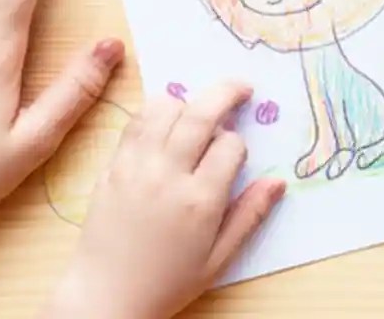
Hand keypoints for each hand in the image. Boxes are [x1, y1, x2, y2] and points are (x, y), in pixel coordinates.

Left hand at [45, 83, 285, 318]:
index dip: (239, 145)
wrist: (105, 296)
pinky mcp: (112, 166)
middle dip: (226, 93)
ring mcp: (136, 166)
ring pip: (165, 108)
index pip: (230, 145)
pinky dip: (154, 113)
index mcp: (200, 201)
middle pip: (201, 113)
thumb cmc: (166, 283)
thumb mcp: (218, 259)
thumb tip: (278, 182)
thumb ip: (249, 216)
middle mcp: (168, 175)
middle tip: (241, 88)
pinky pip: (135, 122)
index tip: (235, 157)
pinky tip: (165, 123)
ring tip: (197, 111)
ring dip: (187, 101)